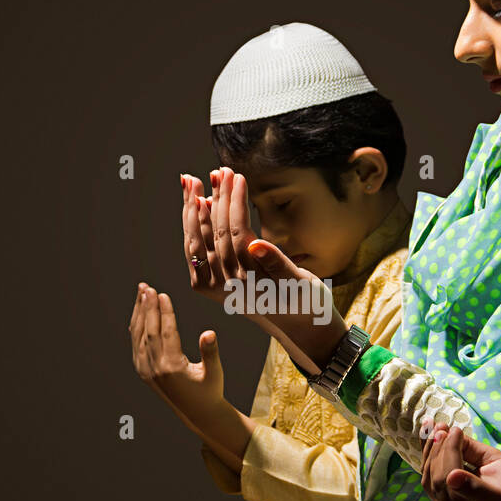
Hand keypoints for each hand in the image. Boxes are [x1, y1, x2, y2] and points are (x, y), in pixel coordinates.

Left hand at [129, 282, 227, 423]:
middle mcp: (155, 368)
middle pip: (148, 331)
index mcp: (172, 368)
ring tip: (142, 291)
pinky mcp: (142, 370)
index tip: (163, 294)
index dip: (165, 312)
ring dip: (140, 312)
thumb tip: (209, 333)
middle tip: (148, 287)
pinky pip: (136, 343)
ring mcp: (146, 370)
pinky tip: (139, 311)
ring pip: (139, 335)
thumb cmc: (210, 390)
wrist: (197, 413)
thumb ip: (210, 352)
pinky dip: (137, 325)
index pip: (166, 333)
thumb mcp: (214, 372)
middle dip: (148, 307)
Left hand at [183, 167, 347, 373]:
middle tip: (218, 171)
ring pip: (199, 242)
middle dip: (216, 199)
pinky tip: (194, 209)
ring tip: (192, 182)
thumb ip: (279, 263)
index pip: (236, 233)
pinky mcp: (212, 288)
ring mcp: (217, 288)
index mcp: (252, 282)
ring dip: (194, 210)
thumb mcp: (303, 284)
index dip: (235, 203)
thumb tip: (257, 245)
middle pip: (216, 234)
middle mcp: (229, 286)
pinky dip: (192, 229)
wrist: (301, 329)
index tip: (237, 176)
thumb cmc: (308, 302)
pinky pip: (196, 254)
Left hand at [420, 422, 500, 500]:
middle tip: (440, 425)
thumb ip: (478, 487)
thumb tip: (451, 474)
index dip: (450, 450)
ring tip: (436, 432)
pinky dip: (437, 468)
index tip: (455, 428)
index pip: (447, 477)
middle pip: (434, 481)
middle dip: (436, 451)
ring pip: (431, 486)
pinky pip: (439, 490)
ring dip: (431, 458)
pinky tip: (440, 449)